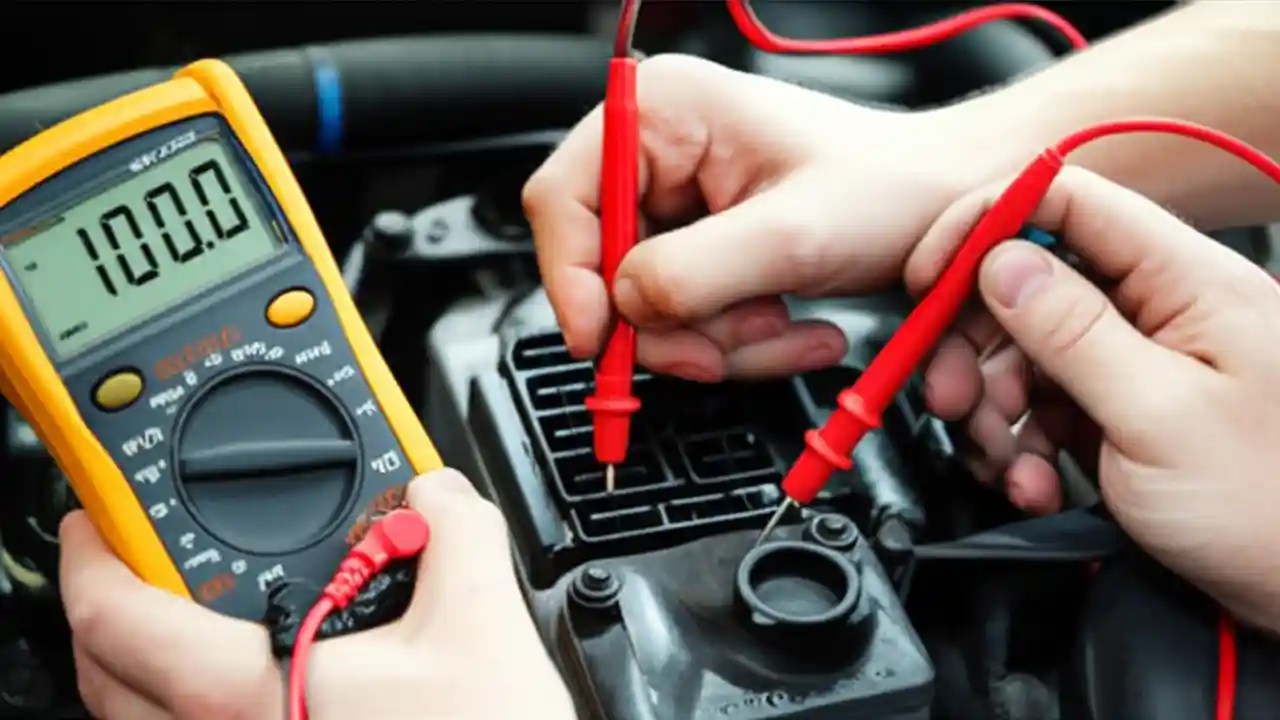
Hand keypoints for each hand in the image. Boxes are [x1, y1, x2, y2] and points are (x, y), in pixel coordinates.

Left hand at [59, 469, 574, 719]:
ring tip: (193, 620)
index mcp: (248, 691)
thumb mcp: (485, 622)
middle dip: (110, 607)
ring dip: (146, 664)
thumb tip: (437, 496)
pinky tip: (259, 681)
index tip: (98, 519)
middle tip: (142, 562)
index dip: (91, 553)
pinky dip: (190, 707)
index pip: (115, 617)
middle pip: (106, 676)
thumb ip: (453, 532)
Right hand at [523, 53, 989, 381]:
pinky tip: (787, 326)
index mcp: (664, 114)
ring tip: (781, 324)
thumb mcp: (793, 234)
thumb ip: (695, 272)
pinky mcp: (704, 250)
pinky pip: (684, 318)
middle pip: (603, 266)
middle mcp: (659, 153)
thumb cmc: (894, 188)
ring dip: (712, 338)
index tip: (600, 340)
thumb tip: (624, 306)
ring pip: (645, 306)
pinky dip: (732, 340)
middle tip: (718, 350)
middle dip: (666, 324)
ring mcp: (680, 206)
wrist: (949, 209)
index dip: (571, 277)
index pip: (563, 199)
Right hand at [908, 168, 1279, 631]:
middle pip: (1031, 283)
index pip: (1068, 201)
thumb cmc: (1271, 511)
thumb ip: (1073, 331)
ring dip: (994, 407)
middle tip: (952, 396)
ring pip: (1024, 352)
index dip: (987, 224)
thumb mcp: (1158, 415)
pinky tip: (1034, 480)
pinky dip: (1019, 444)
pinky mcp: (1118, 411)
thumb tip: (1001, 264)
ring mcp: (1136, 363)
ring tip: (1007, 460)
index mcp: (1188, 281)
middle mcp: (1160, 309)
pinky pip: (1040, 405)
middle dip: (976, 342)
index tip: (931, 275)